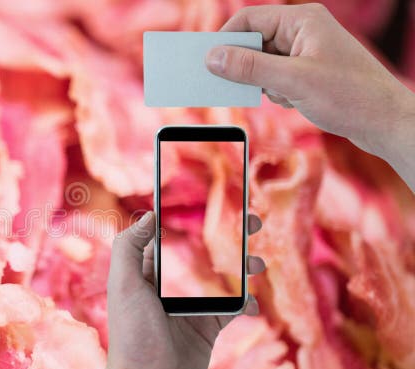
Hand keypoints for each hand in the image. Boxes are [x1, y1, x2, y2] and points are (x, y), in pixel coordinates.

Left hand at [80, 211, 264, 368]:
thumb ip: (130, 247)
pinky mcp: (208, 330)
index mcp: (147, 274)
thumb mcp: (123, 286)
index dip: (188, 217)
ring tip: (259, 262)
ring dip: (245, 267)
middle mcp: (169, 288)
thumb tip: (149, 214)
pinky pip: (234, 310)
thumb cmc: (132, 337)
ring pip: (224, 279)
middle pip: (203, 253)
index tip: (214, 196)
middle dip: (229, 235)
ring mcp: (190, 308)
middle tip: (254, 218)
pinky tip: (253, 305)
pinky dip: (248, 304)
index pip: (168, 237)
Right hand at [205, 4, 414, 189]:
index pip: (249, 20)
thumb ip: (249, 68)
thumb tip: (213, 58)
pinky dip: (277, 92)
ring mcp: (307, 51)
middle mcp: (304, 31)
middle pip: (254, 42)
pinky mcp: (309, 71)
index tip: (208, 63)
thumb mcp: (291, 82)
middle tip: (232, 85)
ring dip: (264, 83)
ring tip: (286, 96)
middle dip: (245, 67)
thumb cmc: (349, 96)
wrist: (385, 122)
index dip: (226, 41)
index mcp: (302, 21)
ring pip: (263, 63)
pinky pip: (276, 77)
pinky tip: (295, 102)